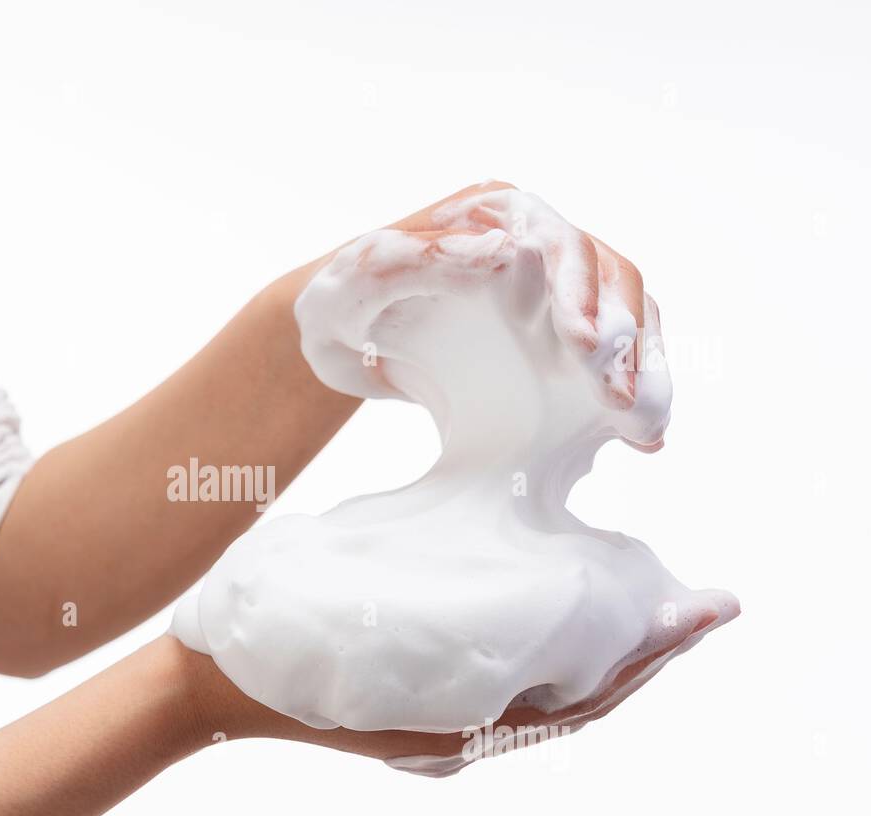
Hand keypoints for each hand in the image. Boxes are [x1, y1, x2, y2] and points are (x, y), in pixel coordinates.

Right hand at [179, 597, 728, 777]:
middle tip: (708, 601)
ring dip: (608, 646)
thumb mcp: (363, 637)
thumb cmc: (280, 652)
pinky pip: (508, 668)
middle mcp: (462, 724)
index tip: (701, 614)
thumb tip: (541, 627)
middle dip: (647, 650)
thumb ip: (441, 637)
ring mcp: (444, 704)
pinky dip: (553, 641)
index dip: (646, 660)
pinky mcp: (427, 680)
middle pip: (581, 695)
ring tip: (656, 599)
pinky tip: (564, 599)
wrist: (217, 678)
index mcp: (458, 725)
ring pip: (551, 685)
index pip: (582, 702)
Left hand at [274, 179, 660, 434]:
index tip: (589, 348)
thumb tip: (515, 252)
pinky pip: (605, 364)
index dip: (582, 294)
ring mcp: (551, 296)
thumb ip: (429, 259)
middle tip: (622, 402)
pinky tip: (642, 437)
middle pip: (609, 282)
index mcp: (497, 216)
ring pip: (623, 322)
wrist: (332, 337)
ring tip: (646, 427)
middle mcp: (538, 246)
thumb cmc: (342, 296)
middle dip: (625, 342)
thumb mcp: (364, 275)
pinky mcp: (553, 344)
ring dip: (641, 373)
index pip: (561, 244)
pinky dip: (628, 395)